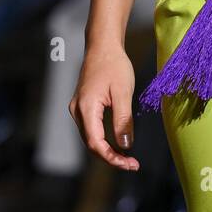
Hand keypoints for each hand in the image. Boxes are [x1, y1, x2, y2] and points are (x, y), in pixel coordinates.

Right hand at [69, 44, 139, 171]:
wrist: (102, 46)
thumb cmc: (114, 65)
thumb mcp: (123, 92)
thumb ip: (123, 119)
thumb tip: (125, 146)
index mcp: (86, 108)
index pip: (95, 143)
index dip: (112, 158)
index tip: (130, 164)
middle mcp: (77, 111)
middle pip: (92, 144)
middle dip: (111, 157)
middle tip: (133, 164)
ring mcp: (78, 109)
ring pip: (91, 138)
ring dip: (108, 150)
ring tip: (128, 158)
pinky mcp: (83, 106)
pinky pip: (92, 129)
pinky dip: (105, 139)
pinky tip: (119, 143)